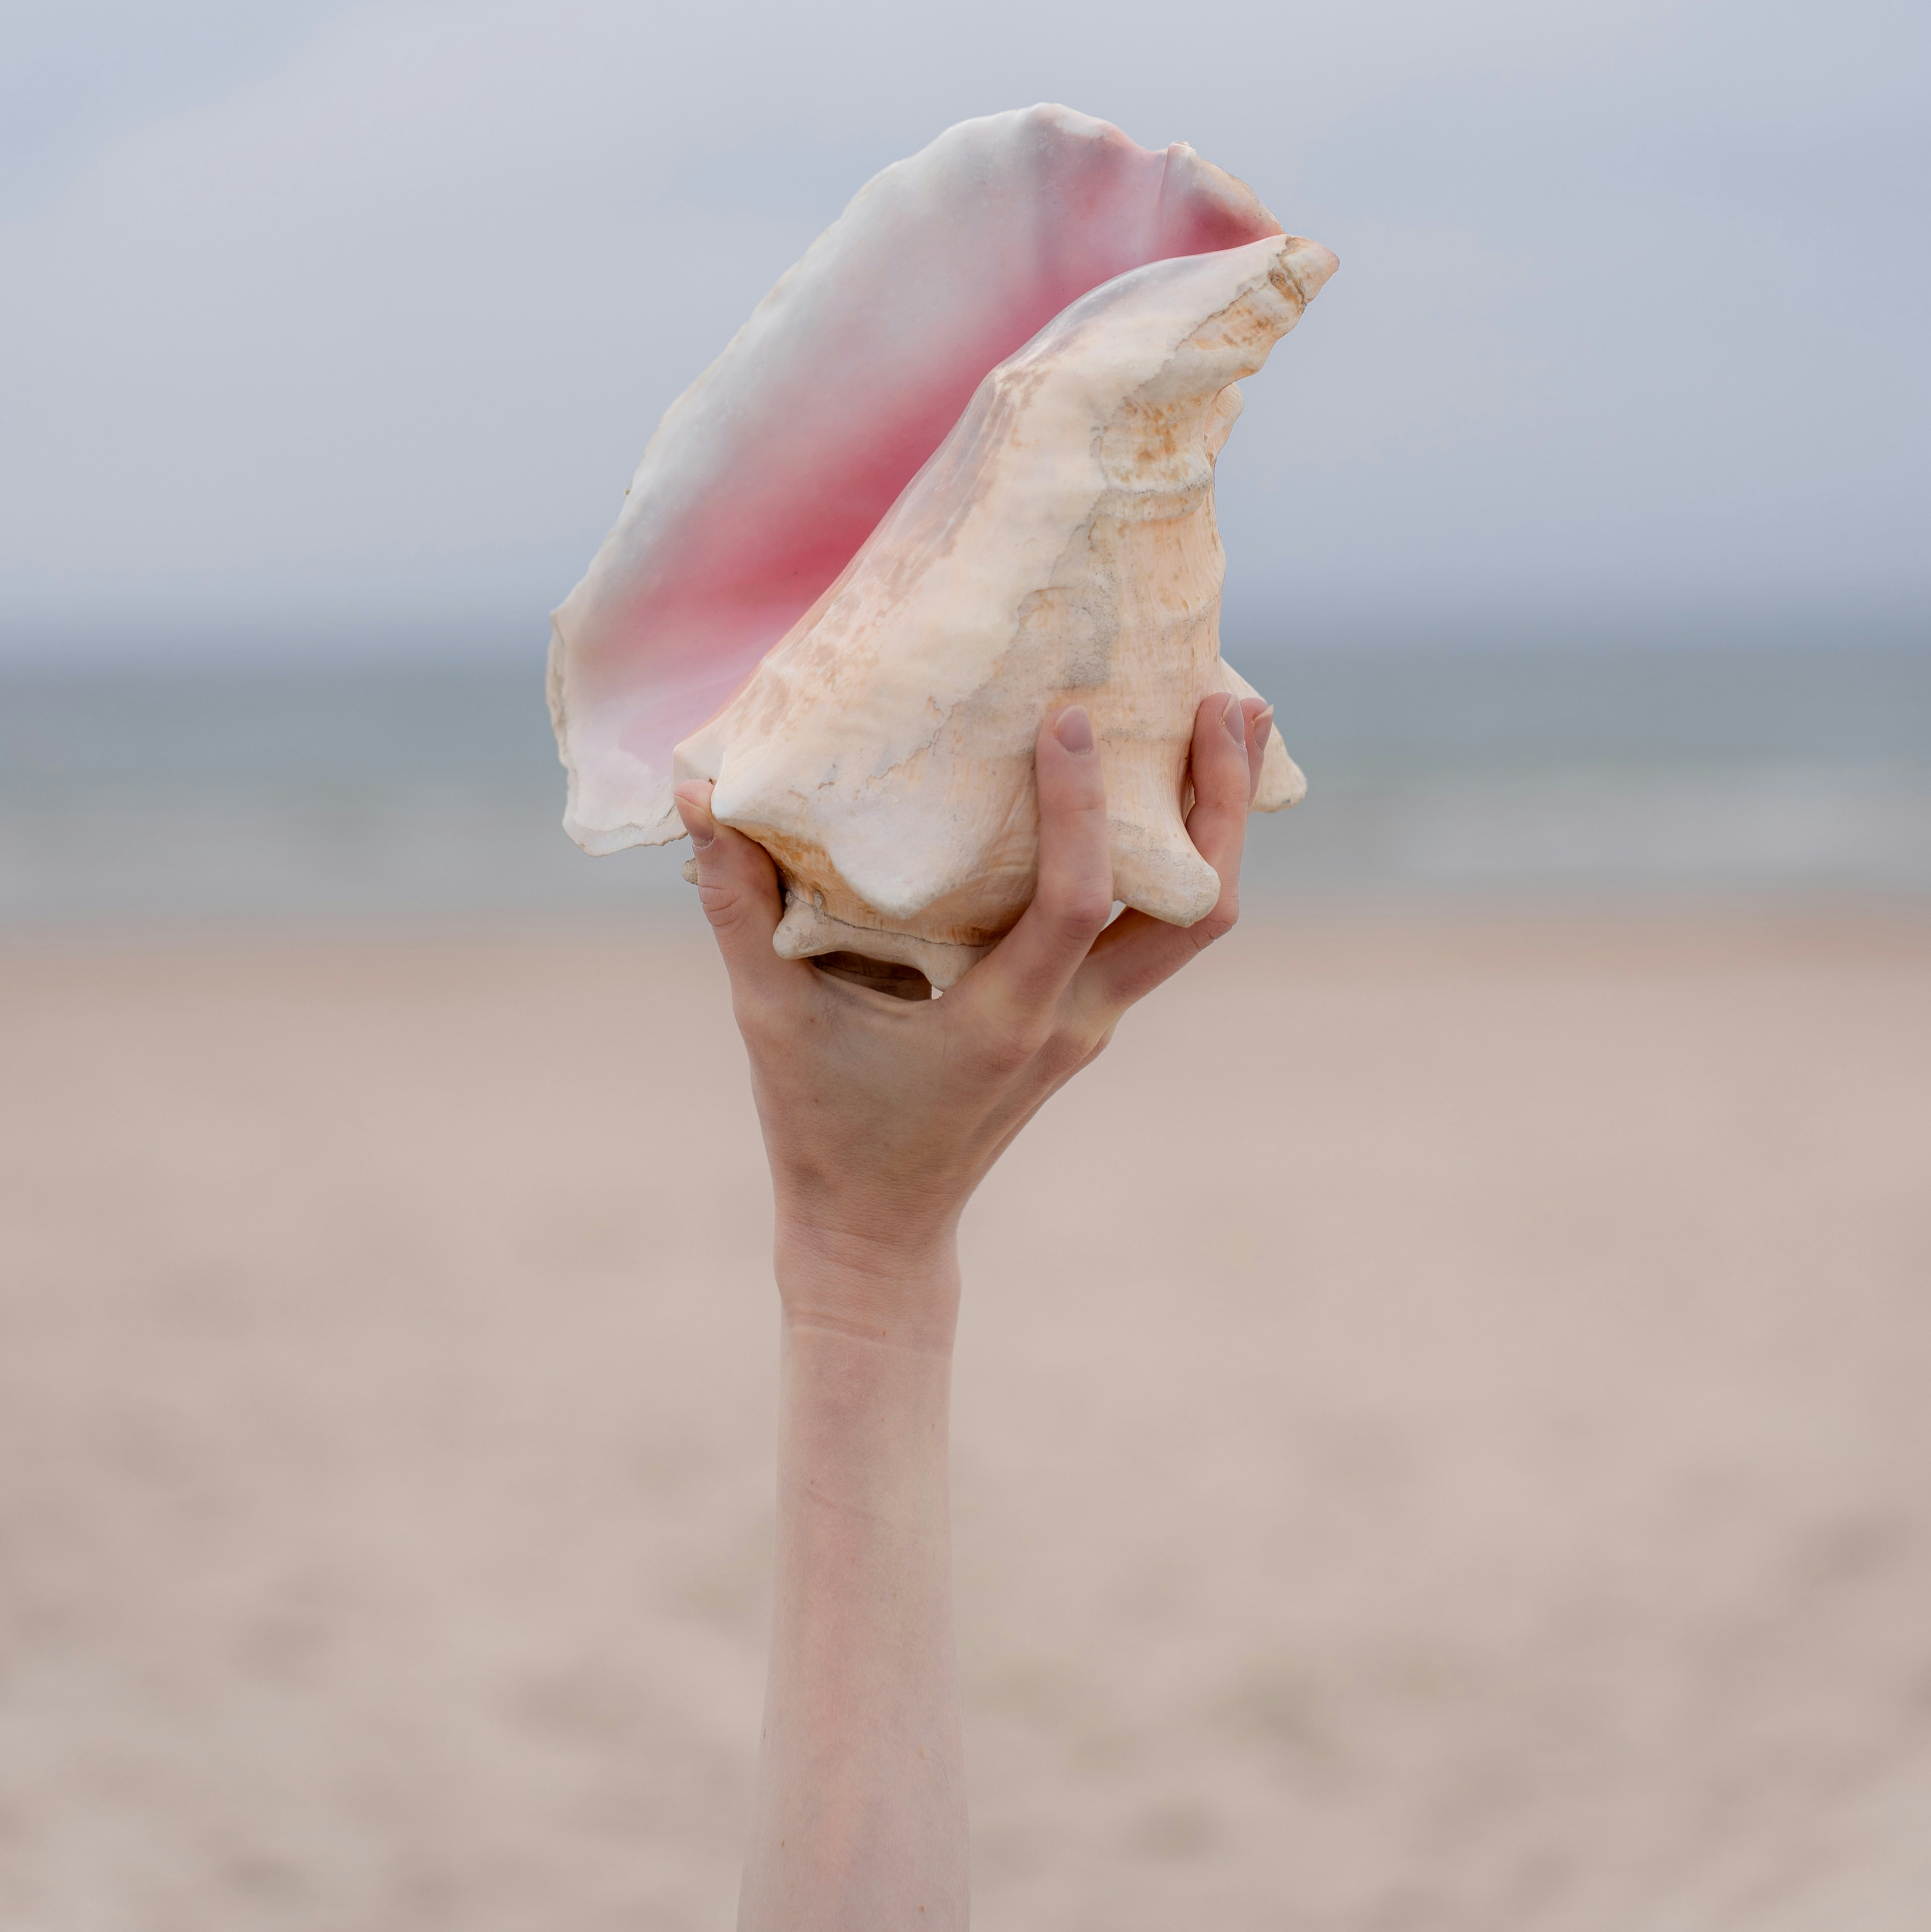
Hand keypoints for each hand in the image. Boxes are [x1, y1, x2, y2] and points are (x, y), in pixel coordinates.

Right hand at [674, 691, 1274, 1328]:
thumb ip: (738, 906)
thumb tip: (697, 792)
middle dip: (1221, 804)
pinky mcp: (1089, 1016)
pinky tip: (1178, 786)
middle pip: (1199, 913)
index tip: (1070, 717)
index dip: (1082, 808)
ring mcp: (1094, 1021)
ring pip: (1202, 920)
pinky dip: (1185, 853)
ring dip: (1225, 823)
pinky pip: (1165, 927)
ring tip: (1233, 715)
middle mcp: (1074, 1021)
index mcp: (1006, 1022)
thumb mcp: (769, 1018)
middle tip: (1219, 697)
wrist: (878, 1234)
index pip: (1078, 903)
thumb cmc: (820, 1129)